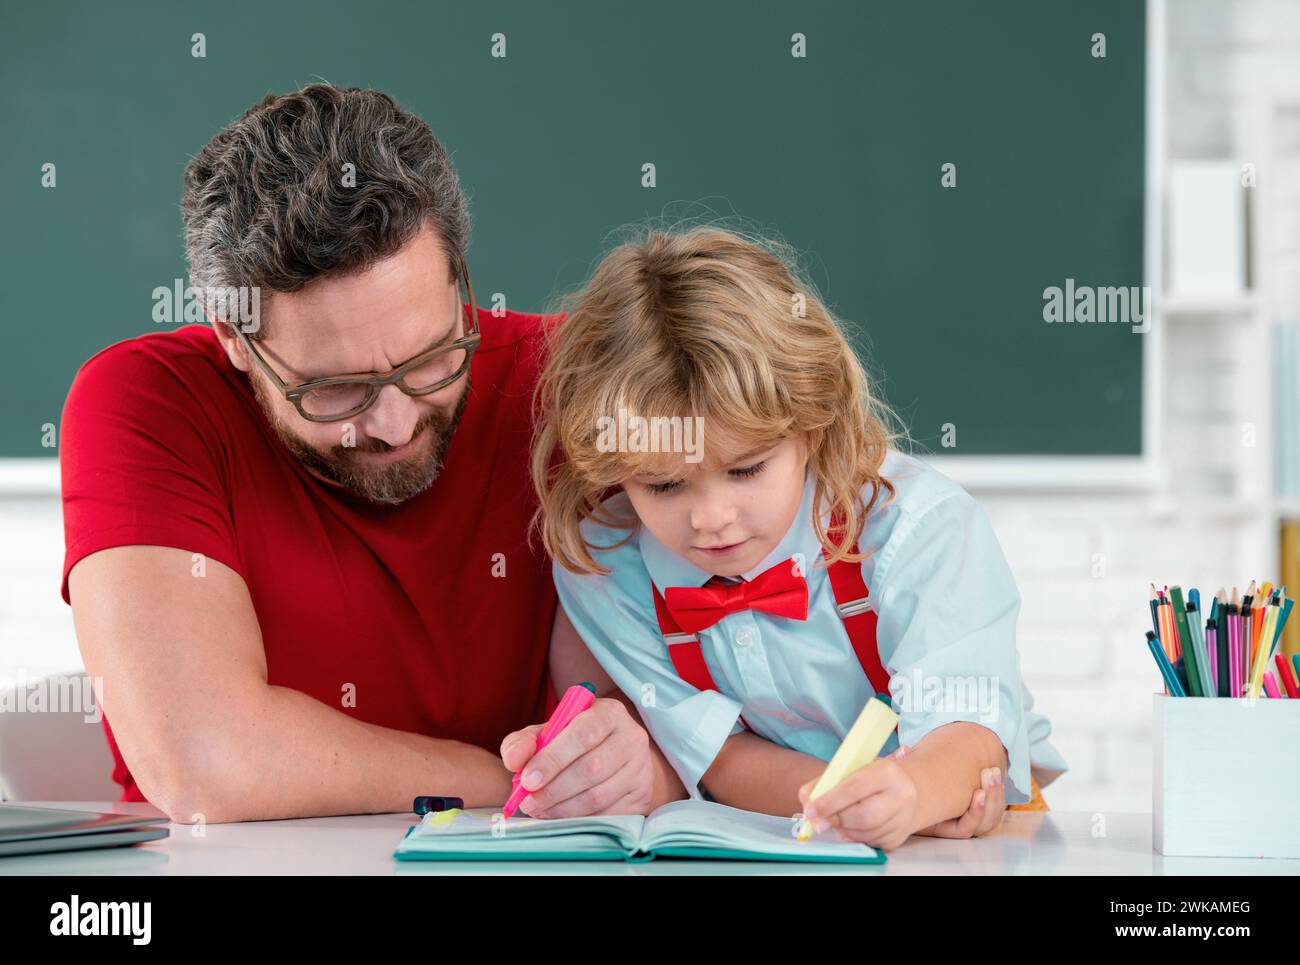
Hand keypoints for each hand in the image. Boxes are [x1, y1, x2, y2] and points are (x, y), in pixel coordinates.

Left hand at [498, 697, 653, 818]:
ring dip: (562, 808)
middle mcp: (631, 737)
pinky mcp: (642, 795)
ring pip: (598, 796)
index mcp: (608, 713)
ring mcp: (640, 768)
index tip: (527, 779)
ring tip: (540, 810)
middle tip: (530, 802)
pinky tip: (561, 816)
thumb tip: (515, 760)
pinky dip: (579, 820)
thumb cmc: (572, 742)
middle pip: (591, 768)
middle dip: (553, 790)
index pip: (582, 734)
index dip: (553, 759)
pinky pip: (607, 815)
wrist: (611, 755)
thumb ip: (523, 742)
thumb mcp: (546, 733)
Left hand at [797, 745, 920, 850]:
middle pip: (864, 817)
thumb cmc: (870, 778)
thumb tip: (807, 802)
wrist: (906, 790)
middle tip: (819, 822)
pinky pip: (868, 843)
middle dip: (836, 820)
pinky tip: (852, 826)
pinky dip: (853, 837)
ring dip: (843, 830)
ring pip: (864, 834)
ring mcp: (902, 820)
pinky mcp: (898, 838)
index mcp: (886, 772)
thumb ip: (826, 783)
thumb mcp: (851, 769)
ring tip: (836, 820)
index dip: (830, 801)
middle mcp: (900, 796)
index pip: (855, 788)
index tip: (811, 810)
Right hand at [905, 743, 1006, 838]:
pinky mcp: (975, 812)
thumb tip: (905, 750)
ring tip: (992, 772)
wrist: (904, 794)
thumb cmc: (899, 790)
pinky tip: (994, 776)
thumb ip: (897, 766)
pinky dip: (997, 794)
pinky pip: (993, 810)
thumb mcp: (897, 782)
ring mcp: (966, 821)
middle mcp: (953, 828)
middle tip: (989, 774)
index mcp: (937, 826)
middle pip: (983, 824)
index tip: (978, 793)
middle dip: (991, 798)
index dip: (974, 815)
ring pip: (991, 817)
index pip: (964, 829)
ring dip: (996, 794)